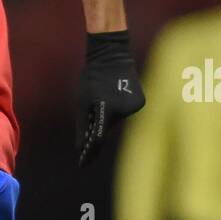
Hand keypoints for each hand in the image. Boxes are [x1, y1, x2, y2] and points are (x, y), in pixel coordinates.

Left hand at [76, 31, 144, 165]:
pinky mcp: (140, 102)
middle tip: (85, 149)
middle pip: (107, 129)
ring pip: (116, 121)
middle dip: (96, 136)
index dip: (89, 153)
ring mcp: (134, 106)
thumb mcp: (82, 102)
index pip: (98, 138)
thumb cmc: (92, 79)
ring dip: (106, 122)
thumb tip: (80, 148)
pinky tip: (110, 103)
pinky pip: (124, 113)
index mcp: (106, 109)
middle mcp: (123, 110)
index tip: (82, 163)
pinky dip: (116, 113)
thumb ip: (82, 126)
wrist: (112, 56)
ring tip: (96, 116)